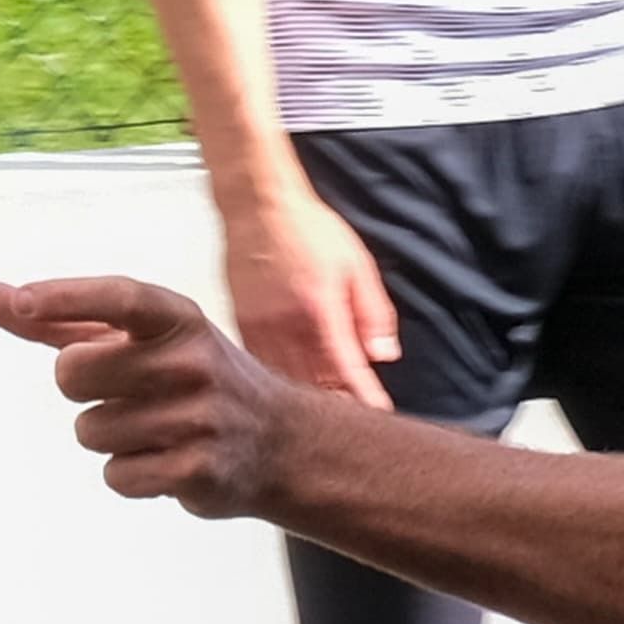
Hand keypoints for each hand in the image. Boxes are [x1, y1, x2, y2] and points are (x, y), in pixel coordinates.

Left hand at [0, 274, 305, 516]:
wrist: (281, 443)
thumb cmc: (193, 380)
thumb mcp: (140, 339)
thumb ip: (63, 319)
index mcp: (179, 320)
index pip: (118, 297)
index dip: (64, 297)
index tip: (22, 304)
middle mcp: (192, 362)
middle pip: (73, 374)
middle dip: (81, 389)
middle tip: (125, 392)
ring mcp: (198, 418)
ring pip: (89, 431)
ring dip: (108, 436)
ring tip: (154, 431)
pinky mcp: (198, 471)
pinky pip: (116, 475)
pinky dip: (129, 474)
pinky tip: (166, 461)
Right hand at [205, 175, 397, 407]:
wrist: (257, 204)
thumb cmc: (309, 228)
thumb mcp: (357, 265)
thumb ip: (373, 314)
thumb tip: (383, 356)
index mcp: (321, 313)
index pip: (347, 373)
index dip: (364, 399)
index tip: (379, 414)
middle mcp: (287, 327)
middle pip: (314, 386)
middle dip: (337, 404)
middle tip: (356, 419)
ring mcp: (259, 329)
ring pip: (286, 381)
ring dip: (308, 397)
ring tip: (327, 409)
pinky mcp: (240, 325)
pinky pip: (262, 366)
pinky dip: (281, 379)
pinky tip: (293, 384)